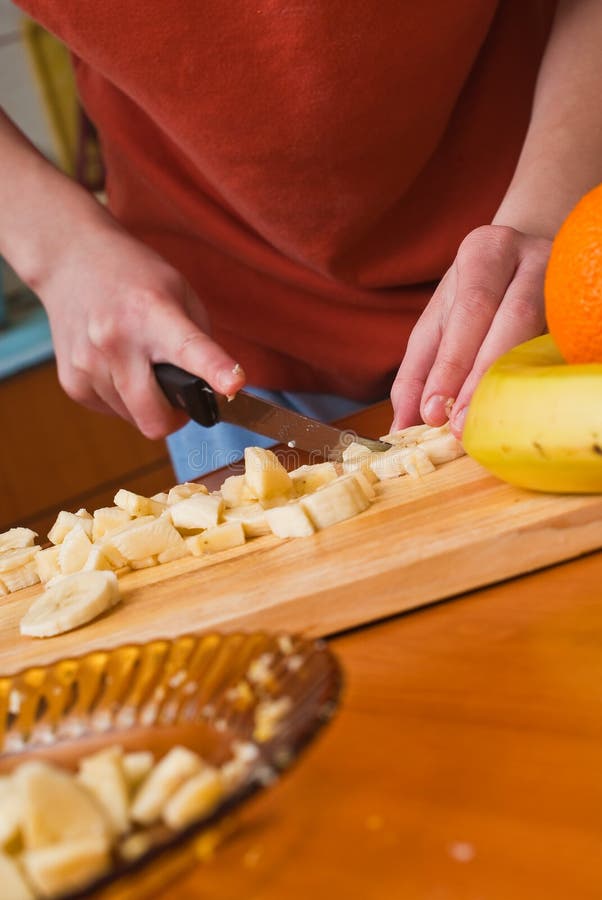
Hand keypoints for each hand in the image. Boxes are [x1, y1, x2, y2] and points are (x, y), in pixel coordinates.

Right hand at [39, 218, 244, 438]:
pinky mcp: (71, 382)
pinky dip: (121, 400)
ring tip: (139, 366)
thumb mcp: (179, 292)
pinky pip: (112, 412)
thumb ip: (200, 340)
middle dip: (174, 417)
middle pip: (154, 416)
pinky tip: (117, 367)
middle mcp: (116, 340)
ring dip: (145, 404)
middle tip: (180, 397)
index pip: (189, 348)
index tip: (234, 383)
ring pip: (133, 419)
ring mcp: (87, 364)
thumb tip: (215, 388)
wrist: (71, 259)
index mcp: (152, 312)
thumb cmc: (134, 276)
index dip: (214, 369)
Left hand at [390, 225, 549, 437]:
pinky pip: (563, 344)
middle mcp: (530, 258)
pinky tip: (521, 407)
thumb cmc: (475, 298)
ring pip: (542, 333)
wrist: (526, 265)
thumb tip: (401, 425)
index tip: (431, 412)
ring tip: (486, 423)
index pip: (470, 309)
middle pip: (512, 318)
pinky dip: (539, 378)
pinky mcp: (578, 307)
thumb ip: (417, 372)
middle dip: (480, 377)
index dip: (452, 364)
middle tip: (459, 426)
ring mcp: (564, 281)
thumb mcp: (438, 324)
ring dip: (510, 382)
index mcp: (485, 252)